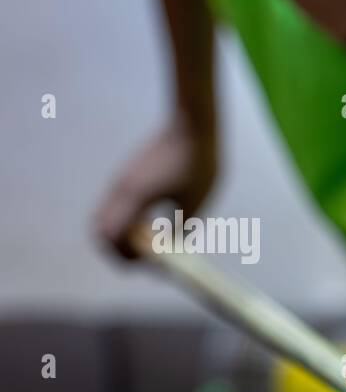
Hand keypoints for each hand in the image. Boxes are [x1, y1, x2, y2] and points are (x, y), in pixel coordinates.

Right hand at [93, 118, 217, 258]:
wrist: (193, 126)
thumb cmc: (199, 164)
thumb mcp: (195, 203)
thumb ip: (179, 229)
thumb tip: (168, 253)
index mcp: (135, 196)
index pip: (111, 236)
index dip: (124, 257)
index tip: (148, 264)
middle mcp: (121, 188)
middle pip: (100, 230)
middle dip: (117, 250)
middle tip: (144, 260)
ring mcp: (121, 181)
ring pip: (104, 218)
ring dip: (121, 236)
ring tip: (149, 243)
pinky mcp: (127, 177)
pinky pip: (115, 207)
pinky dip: (124, 222)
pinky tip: (149, 225)